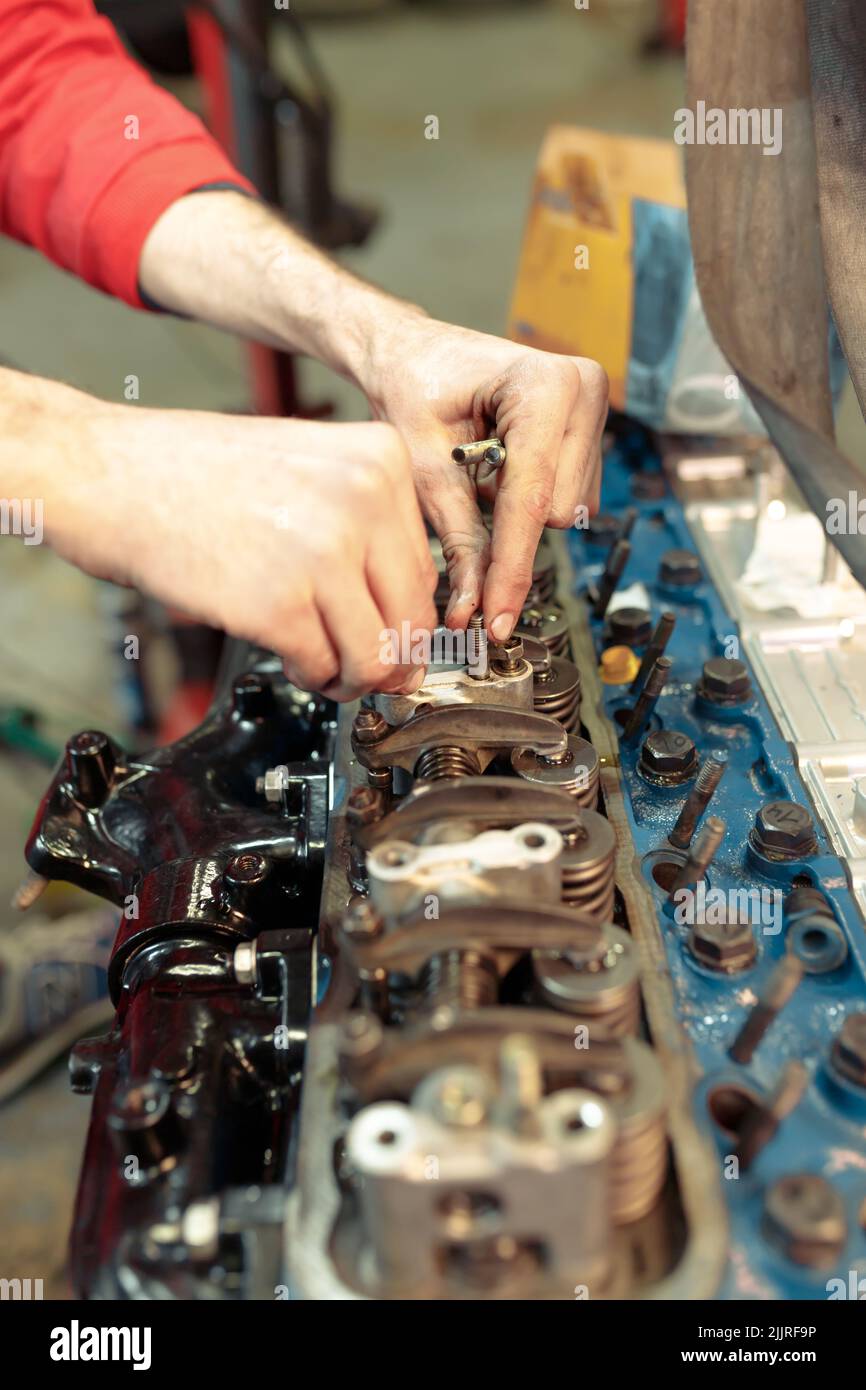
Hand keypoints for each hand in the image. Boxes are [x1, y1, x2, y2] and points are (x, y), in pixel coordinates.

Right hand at [62, 407, 437, 700]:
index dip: (405, 618)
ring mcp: (323, 551)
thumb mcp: (309, 472)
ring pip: (378, 655)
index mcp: (381, 458)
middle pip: (413, 617)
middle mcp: (363, 498)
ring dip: (351, 677)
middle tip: (358, 668)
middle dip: (387, 658)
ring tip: (321, 667)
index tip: (386, 635)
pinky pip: (323, 667)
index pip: (427, 569)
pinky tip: (287, 657)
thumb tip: (408, 625)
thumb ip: (366, 536)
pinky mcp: (278, 603)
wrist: (106, 470)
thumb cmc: (194, 473)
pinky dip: (310, 677)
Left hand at [365, 313, 607, 636]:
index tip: (497, 619)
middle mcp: (583, 389)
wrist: (415, 352)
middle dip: (509, 525)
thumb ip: (458, 539)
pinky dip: (530, 496)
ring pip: (567, 510)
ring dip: (519, 508)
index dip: (511, 568)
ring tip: (482, 464)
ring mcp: (595, 406)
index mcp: (543, 383)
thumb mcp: (424, 467)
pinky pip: (568, 496)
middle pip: (556, 512)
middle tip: (464, 486)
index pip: (531, 500)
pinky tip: (503, 464)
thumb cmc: (412, 388)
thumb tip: (473, 608)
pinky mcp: (592, 427)